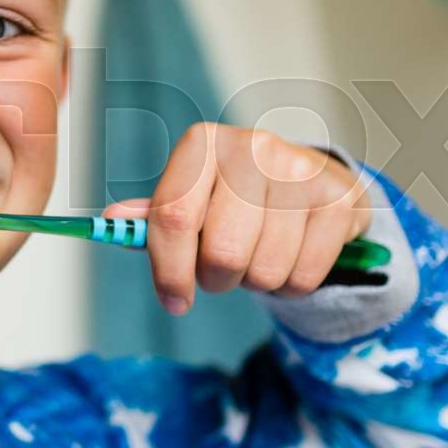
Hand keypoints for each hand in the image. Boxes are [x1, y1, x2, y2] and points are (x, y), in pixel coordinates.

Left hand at [101, 123, 372, 313]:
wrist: (315, 186)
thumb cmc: (240, 199)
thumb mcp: (193, 200)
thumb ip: (154, 216)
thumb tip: (109, 222)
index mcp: (204, 146)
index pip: (173, 215)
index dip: (168, 269)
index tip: (174, 300)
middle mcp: (252, 148)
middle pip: (221, 251)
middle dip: (217, 279)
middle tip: (223, 271)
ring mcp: (300, 171)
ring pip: (263, 269)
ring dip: (256, 282)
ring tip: (260, 257)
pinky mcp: (338, 200)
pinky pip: (303, 276)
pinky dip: (292, 285)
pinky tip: (292, 258)